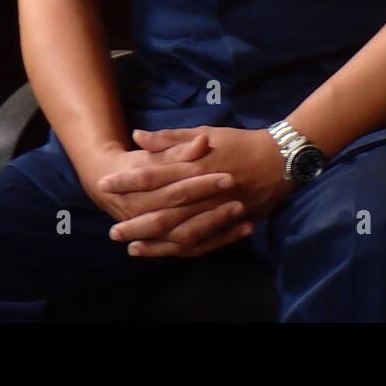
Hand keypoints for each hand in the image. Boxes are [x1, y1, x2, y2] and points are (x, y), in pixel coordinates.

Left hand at [101, 126, 295, 257]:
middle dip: (136, 222)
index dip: (128, 181)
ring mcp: (218, 211)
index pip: (153, 175)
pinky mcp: (230, 224)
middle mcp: (204, 192)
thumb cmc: (239, 142)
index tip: (105, 184)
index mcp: (195, 166)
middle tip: (113, 231)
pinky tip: (165, 253)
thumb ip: (171, 138)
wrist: (281, 159)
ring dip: (156, 242)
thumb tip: (138, 136)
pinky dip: (183, 250)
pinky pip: (204, 243)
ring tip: (132, 248)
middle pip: (164, 212)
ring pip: (182, 233)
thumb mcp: (206, 132)